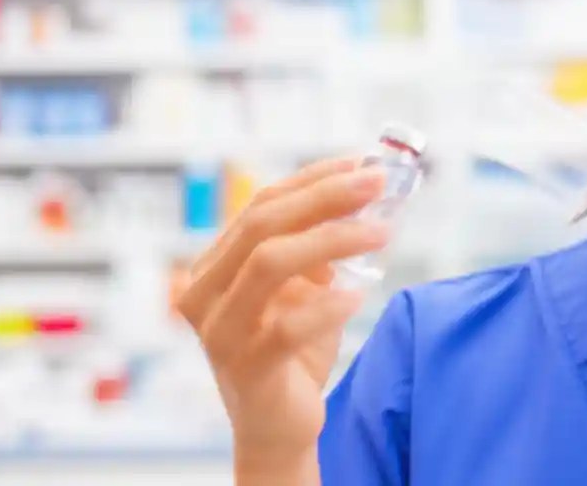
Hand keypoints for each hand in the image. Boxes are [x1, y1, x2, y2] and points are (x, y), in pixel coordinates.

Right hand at [176, 158, 389, 465]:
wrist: (279, 423)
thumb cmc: (294, 348)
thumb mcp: (306, 288)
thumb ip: (320, 248)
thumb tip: (365, 199)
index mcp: (215, 265)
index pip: (261, 205)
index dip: (312, 179)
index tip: (359, 164)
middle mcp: (205, 293)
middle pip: (262, 225)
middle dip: (325, 197)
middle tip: (376, 183)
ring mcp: (220, 332)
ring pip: (270, 264)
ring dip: (333, 240)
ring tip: (381, 232)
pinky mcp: (246, 369)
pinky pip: (287, 326)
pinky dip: (328, 306)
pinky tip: (358, 296)